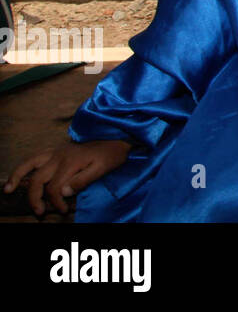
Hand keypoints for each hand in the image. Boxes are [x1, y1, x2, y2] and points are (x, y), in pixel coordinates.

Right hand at [4, 140, 130, 216]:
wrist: (115, 135)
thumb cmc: (111, 154)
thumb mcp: (103, 168)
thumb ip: (83, 180)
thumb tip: (63, 192)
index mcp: (70, 162)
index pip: (54, 188)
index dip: (56, 202)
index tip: (64, 210)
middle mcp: (59, 156)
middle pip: (38, 180)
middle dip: (36, 198)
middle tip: (40, 212)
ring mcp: (55, 152)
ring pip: (30, 164)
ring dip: (17, 177)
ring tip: (7, 190)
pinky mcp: (54, 150)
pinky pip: (34, 157)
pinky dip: (23, 167)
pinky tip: (18, 176)